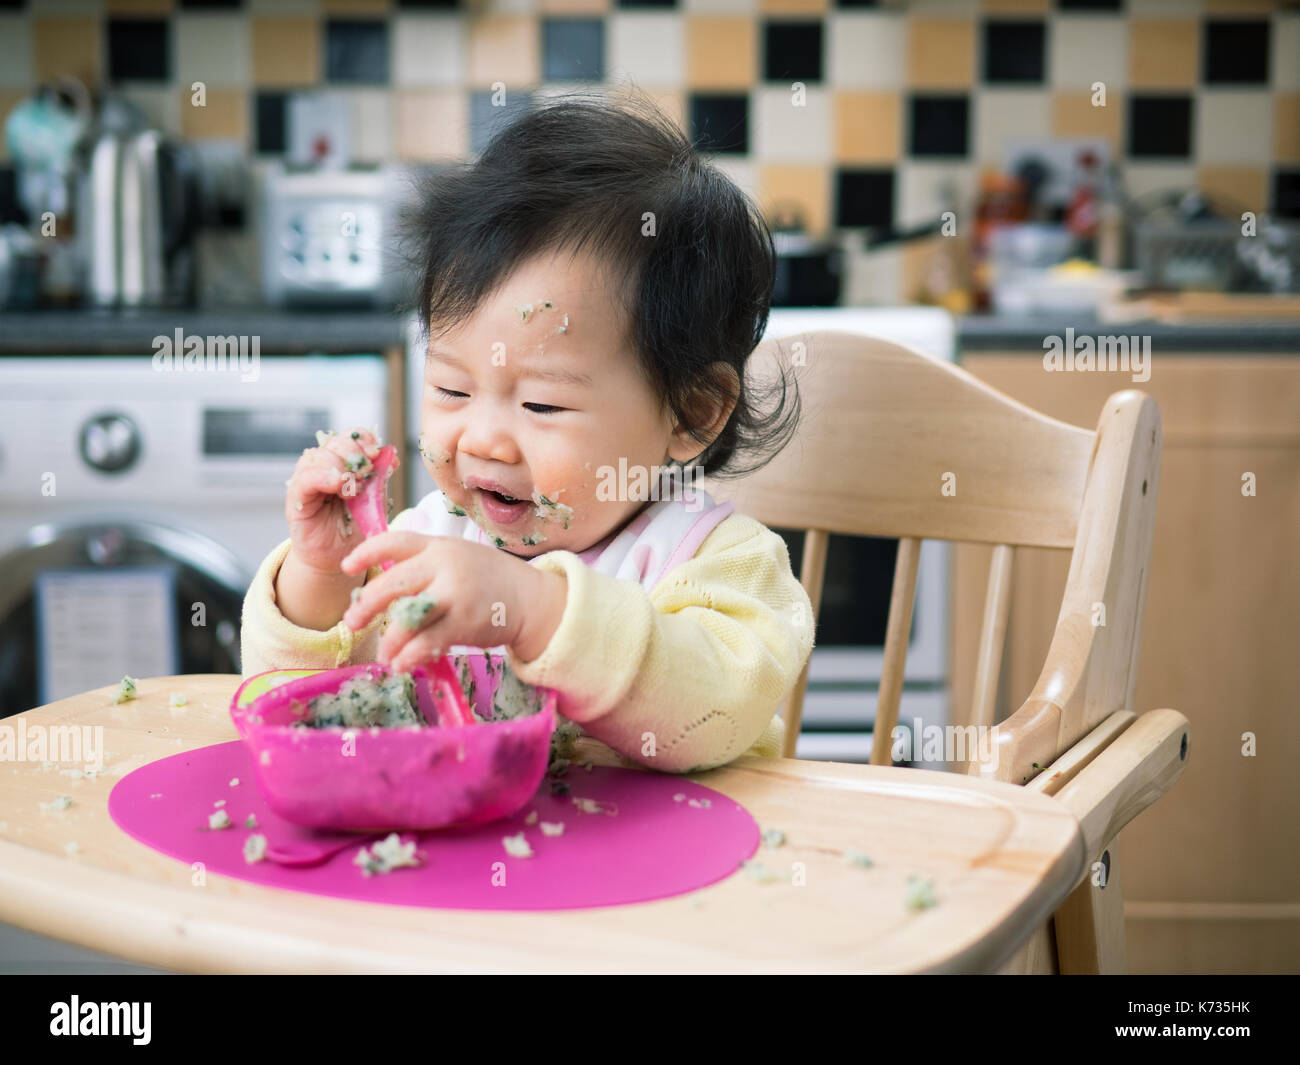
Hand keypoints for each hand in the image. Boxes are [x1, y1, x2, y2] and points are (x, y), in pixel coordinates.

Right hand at [284, 427, 394, 575]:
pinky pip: (304, 479)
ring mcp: (309, 481)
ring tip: (353, 488)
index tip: (377, 452)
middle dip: (354, 453)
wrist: (339, 559)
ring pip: (319, 456)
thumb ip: (381, 480)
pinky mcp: (296, 499)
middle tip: (365, 474)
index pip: (352, 437)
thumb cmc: (357, 530)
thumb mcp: (375, 504)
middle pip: (336, 442)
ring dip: (340, 467)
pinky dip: (321, 477)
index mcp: (345, 464)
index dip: (365, 440)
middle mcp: (325, 468)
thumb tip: (391, 455)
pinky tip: (336, 484)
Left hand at [339, 533, 567, 670]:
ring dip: (389, 639)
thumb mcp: (458, 558)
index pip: (395, 541)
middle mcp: (445, 565)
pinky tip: (402, 664)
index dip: (366, 553)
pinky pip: (428, 641)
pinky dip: (410, 655)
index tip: (346, 566)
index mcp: (439, 546)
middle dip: (367, 604)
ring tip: (384, 653)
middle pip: (393, 583)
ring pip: (408, 616)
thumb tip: (384, 590)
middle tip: (352, 621)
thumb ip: (425, 566)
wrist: (531, 599)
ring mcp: (455, 593)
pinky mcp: (465, 621)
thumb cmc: (489, 580)